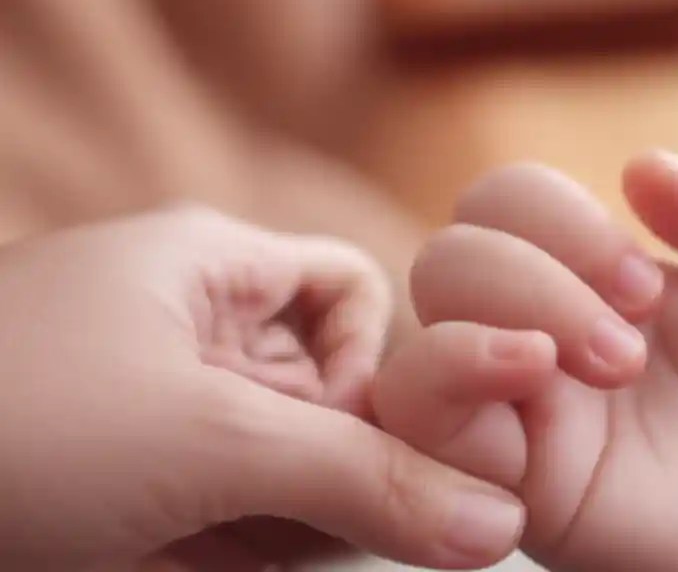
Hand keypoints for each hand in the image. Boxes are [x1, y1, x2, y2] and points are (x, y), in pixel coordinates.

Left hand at [0, 208, 524, 570]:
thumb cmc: (18, 429)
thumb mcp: (213, 445)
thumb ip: (369, 477)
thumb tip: (503, 519)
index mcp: (210, 262)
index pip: (358, 292)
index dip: (378, 369)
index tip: (342, 444)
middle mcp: (186, 323)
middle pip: (326, 394)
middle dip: (316, 472)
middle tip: (256, 519)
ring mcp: (148, 409)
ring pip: (276, 471)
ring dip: (262, 528)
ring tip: (184, 546)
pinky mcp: (121, 484)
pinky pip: (220, 520)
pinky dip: (214, 555)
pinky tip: (156, 563)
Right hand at [375, 151, 677, 570]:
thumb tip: (641, 169)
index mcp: (584, 274)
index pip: (504, 200)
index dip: (561, 220)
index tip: (651, 289)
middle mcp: (533, 334)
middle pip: (447, 258)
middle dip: (538, 280)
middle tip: (633, 347)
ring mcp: (516, 415)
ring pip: (418, 345)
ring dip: (491, 338)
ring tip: (609, 370)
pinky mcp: (512, 488)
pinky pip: (418, 432)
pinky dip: (455, 394)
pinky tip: (541, 405)